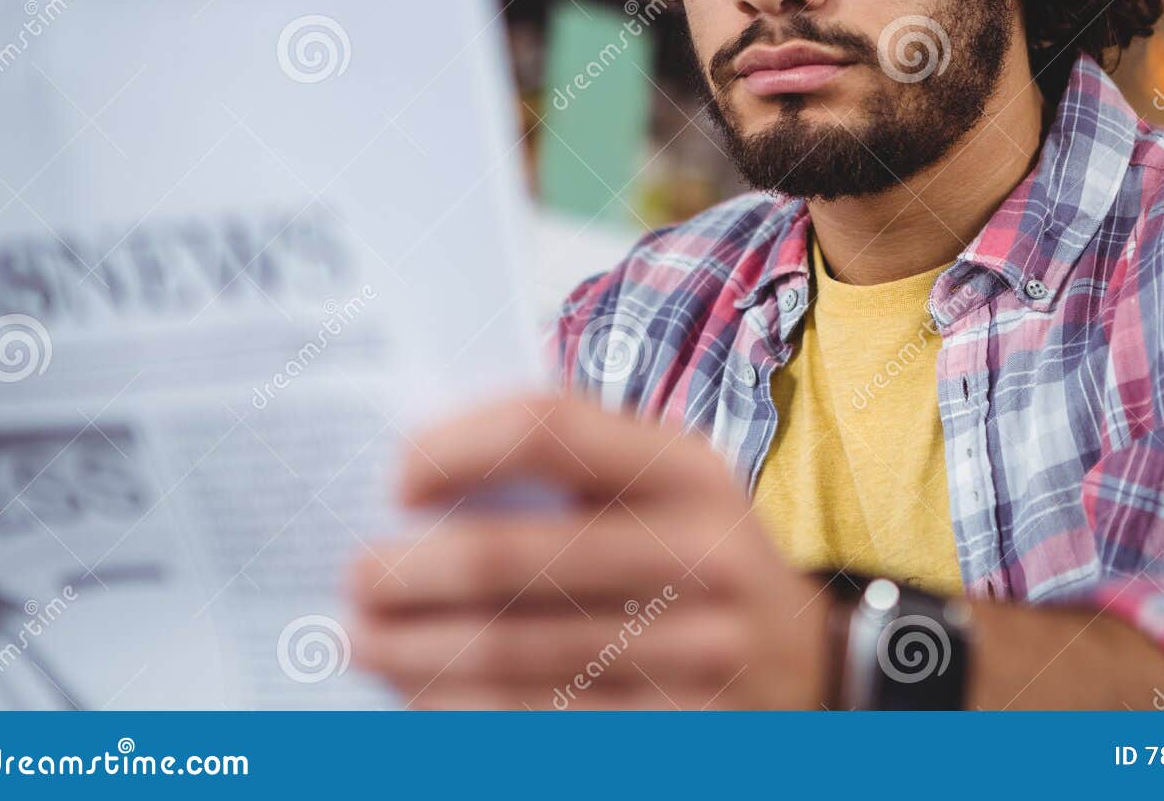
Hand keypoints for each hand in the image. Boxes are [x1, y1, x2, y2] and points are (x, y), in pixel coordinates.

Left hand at [349, 391, 831, 709]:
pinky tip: (422, 698)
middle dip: (411, 572)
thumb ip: (572, 465)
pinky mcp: (678, 733)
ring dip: (418, 652)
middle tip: (357, 577)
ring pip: (516, 656)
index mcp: (687, 467)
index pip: (548, 429)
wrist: (806, 663)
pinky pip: (543, 728)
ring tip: (364, 640)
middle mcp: (700, 553)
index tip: (397, 479)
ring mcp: (696, 652)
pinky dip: (466, 714)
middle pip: (515, 557)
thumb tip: (420, 480)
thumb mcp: (667, 487)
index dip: (455, 447)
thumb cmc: (695, 555)